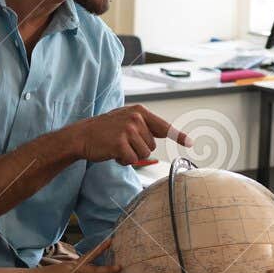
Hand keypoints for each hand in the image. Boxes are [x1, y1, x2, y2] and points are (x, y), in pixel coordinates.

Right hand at [70, 105, 193, 165]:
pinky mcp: (120, 143)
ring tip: (117, 147)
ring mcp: (128, 130)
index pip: (164, 126)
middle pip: (152, 145)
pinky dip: (123, 160)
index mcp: (139, 111)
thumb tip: (164, 133)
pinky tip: (113, 152)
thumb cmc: (105, 131)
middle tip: (122, 143)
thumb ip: (144, 126)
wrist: (82, 136)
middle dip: (138, 149)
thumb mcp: (126, 121)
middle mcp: (136, 118)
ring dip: (131, 155)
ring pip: (144, 154)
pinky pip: (132, 160)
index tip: (191, 143)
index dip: (179, 136)